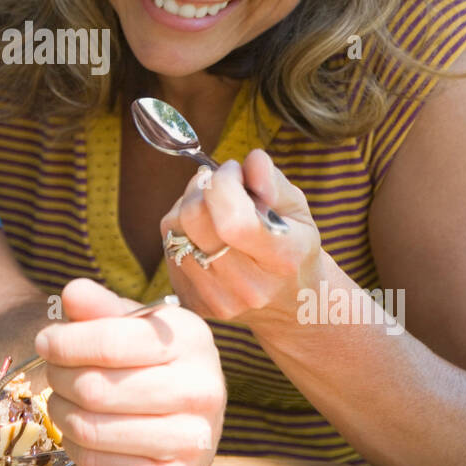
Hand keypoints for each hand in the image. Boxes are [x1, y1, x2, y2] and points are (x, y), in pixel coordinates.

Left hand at [34, 278, 225, 465]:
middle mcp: (202, 390)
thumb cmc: (152, 359)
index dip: (65, 343)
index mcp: (192, 340)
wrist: (189, 415)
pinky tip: (80, 432)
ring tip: (63, 401)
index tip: (44, 342)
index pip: (110, 343)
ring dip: (62, 414)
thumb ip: (100, 306)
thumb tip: (72, 294)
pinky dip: (77, 449)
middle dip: (58, 378)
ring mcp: (193, 440)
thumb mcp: (132, 323)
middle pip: (95, 389)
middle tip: (53, 373)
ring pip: (93, 430)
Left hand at [159, 148, 322, 332]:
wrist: (289, 302)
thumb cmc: (292, 246)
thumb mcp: (297, 209)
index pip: (234, 221)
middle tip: (221, 186)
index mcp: (282, 259)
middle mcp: (248, 287)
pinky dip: (182, 231)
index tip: (235, 172)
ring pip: (174, 229)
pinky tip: (205, 235)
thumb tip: (249, 162)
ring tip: (214, 210)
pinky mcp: (193, 302)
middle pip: (194, 219)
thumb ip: (273, 180)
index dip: (224, 184)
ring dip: (188, 206)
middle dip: (202, 187)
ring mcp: (217, 299)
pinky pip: (168, 247)